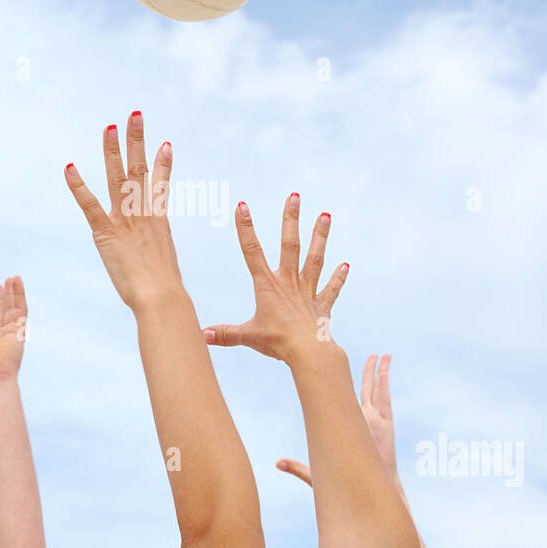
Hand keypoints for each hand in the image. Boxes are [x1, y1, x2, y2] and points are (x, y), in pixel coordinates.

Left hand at [65, 112, 182, 310]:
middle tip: (135, 116)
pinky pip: (90, 204)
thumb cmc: (164, 292)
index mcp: (158, 220)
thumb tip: (165, 267)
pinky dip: (79, 186)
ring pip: (118, 177)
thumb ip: (159, 255)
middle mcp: (143, 214)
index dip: (163, 162)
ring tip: (111, 126)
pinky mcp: (106, 233)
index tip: (165, 143)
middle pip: (140, 169)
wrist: (160, 297)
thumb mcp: (165, 265)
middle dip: (137, 141)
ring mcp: (125, 221)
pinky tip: (70, 167)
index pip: (160, 184)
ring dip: (113, 150)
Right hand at [202, 196, 348, 365]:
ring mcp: (307, 292)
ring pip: (314, 259)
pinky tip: (346, 265)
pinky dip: (338, 278)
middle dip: (290, 219)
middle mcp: (288, 282)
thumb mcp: (246, 336)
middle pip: (289, 245)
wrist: (308, 352)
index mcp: (267, 286)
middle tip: (294, 196)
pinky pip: (331, 289)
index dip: (246, 228)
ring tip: (325, 215)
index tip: (242, 206)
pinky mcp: (322, 306)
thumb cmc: (277, 343)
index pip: (252, 252)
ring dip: (319, 237)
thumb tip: (200, 335)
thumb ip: (224, 334)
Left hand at [277, 353, 396, 480]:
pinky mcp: (385, 426)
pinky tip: (385, 369)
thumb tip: (276, 463)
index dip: (341, 383)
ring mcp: (376, 422)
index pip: (344, 398)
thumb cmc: (346, 484)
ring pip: (376, 390)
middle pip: (364, 389)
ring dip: (378, 372)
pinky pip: (385, 400)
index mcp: (349, 425)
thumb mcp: (318, 472)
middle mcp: (363, 420)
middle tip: (364, 355)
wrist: (370, 492)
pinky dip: (385, 383)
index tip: (334, 367)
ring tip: (381, 355)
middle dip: (365, 372)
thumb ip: (298, 468)